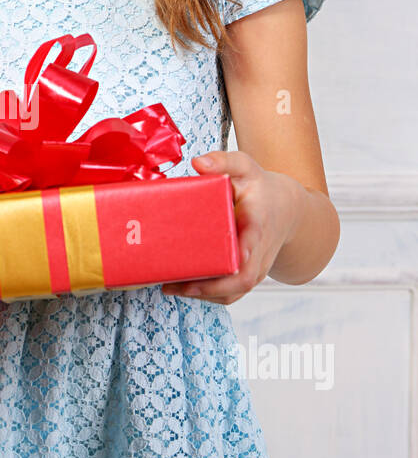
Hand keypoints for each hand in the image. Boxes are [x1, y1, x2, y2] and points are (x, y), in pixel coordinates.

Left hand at [161, 151, 299, 304]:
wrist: (285, 209)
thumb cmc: (259, 188)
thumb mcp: (245, 167)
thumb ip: (224, 161)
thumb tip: (197, 163)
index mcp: (258, 223)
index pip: (254, 241)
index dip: (243, 253)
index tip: (232, 258)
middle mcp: (259, 252)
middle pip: (242, 279)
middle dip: (210, 287)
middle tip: (177, 284)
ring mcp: (255, 268)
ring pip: (234, 292)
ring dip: (203, 295)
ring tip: (171, 287)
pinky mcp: (247, 276)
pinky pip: (230, 294)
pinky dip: (207, 296)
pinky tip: (181, 289)